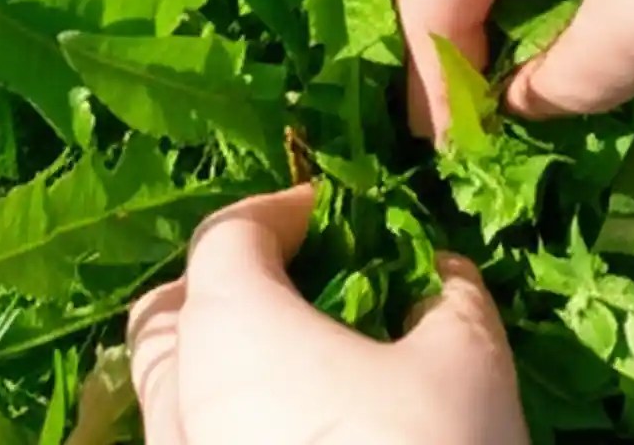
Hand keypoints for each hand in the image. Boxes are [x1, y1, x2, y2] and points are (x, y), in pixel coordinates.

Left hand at [126, 184, 528, 444]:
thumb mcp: (466, 367)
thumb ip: (453, 300)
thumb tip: (445, 272)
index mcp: (230, 326)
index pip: (227, 236)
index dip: (280, 211)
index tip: (333, 213)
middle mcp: (180, 393)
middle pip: (168, 311)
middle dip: (221, 281)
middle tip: (290, 281)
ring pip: (167, 385)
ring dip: (214, 352)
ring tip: (292, 358)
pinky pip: (187, 440)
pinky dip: (220, 413)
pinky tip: (288, 429)